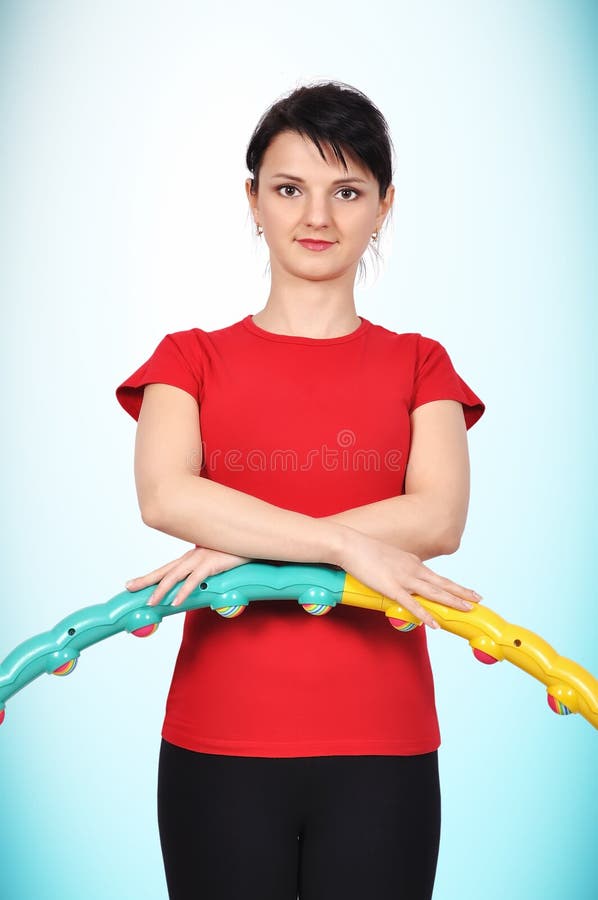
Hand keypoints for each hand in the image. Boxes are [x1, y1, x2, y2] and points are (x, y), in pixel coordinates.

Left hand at [125, 545, 251, 606]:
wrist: (252, 540)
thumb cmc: (236, 551)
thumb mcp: (217, 562)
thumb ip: (207, 572)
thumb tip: (200, 587)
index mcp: (191, 558)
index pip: (166, 568)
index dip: (150, 576)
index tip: (134, 582)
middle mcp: (192, 557)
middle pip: (164, 570)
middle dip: (145, 580)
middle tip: (128, 587)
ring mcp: (200, 559)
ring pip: (175, 576)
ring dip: (161, 590)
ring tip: (150, 602)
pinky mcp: (211, 564)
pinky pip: (194, 580)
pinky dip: (184, 591)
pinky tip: (176, 601)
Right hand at [338, 528, 482, 629]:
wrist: (349, 544)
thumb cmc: (363, 550)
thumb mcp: (386, 557)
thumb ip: (395, 567)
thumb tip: (397, 576)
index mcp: (412, 562)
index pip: (436, 577)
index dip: (452, 586)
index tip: (464, 592)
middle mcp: (413, 569)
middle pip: (442, 583)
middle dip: (461, 593)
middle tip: (478, 600)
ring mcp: (404, 578)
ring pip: (434, 592)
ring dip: (452, 601)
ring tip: (468, 609)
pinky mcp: (391, 588)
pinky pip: (412, 605)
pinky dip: (425, 615)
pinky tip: (435, 624)